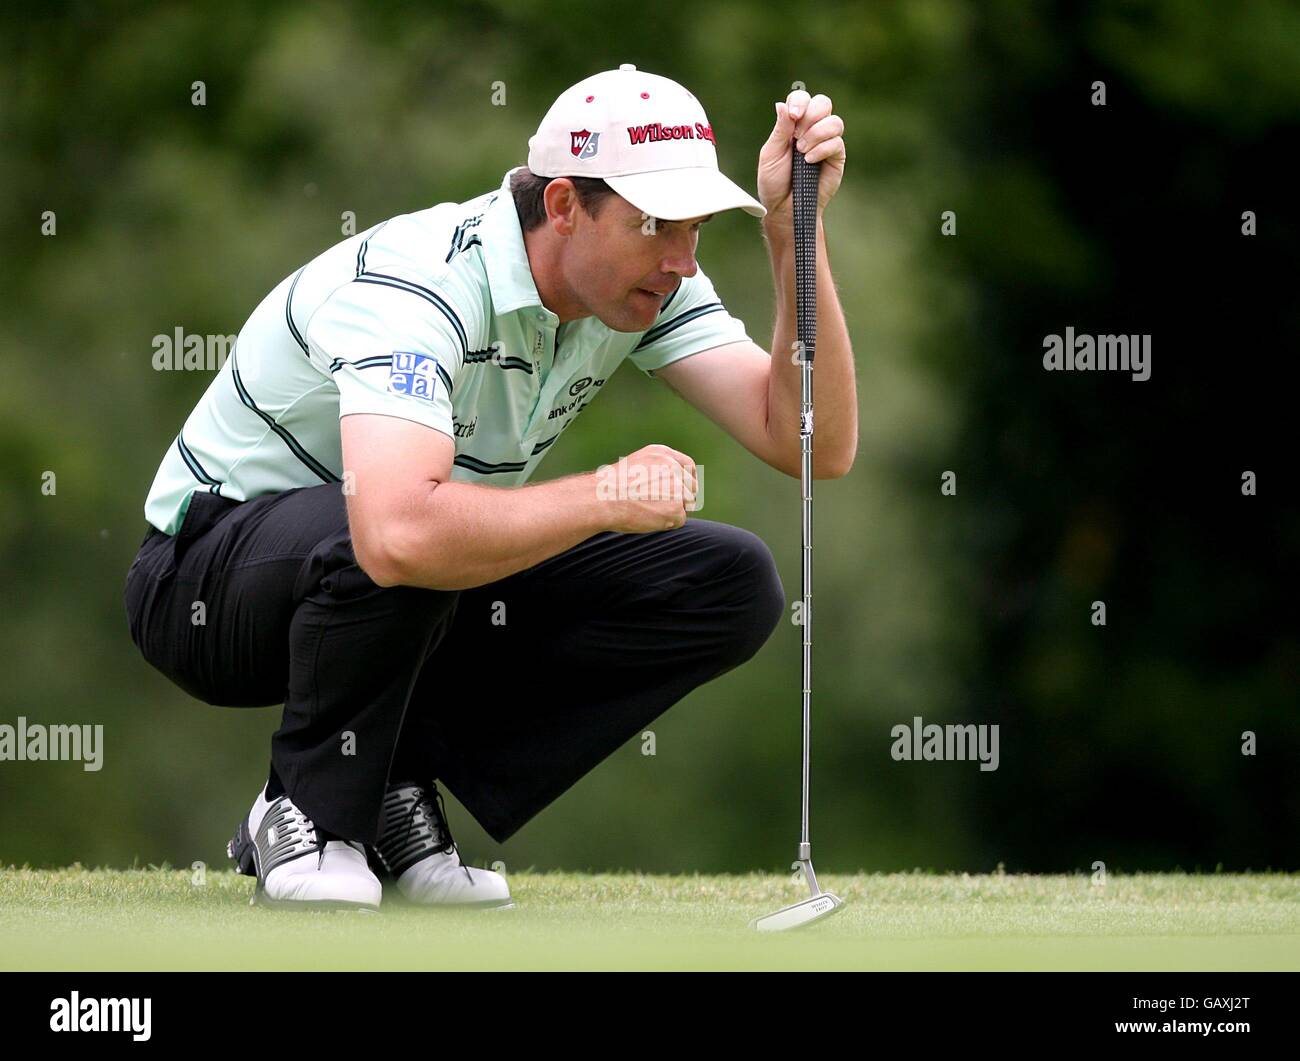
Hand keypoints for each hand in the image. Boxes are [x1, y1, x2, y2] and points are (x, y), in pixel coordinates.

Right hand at [595, 444, 698, 531]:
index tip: (684, 490)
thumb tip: (671, 487)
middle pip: (690, 487)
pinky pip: (679, 520)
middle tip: (661, 508)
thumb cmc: (611, 487)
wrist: (601, 499)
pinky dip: (667, 524)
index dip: (687, 480)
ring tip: (647, 511)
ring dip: (671, 512)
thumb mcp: (636, 466)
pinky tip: (648, 518)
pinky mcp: (675, 507)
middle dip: (681, 499)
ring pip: (685, 505)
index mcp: (662, 453)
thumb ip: (657, 470)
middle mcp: (672, 467)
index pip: (688, 465)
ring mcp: (676, 487)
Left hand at [757, 88, 845, 227]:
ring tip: (802, 151)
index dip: (800, 101)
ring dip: (816, 133)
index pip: (802, 99)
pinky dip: (822, 148)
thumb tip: (782, 104)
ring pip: (834, 121)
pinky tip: (809, 161)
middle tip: (797, 135)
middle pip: (823, 103)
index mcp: (794, 125)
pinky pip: (837, 143)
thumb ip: (780, 130)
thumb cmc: (774, 183)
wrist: (784, 209)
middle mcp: (812, 130)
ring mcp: (826, 143)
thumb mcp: (770, 154)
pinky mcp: (836, 158)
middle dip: (811, 115)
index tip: (792, 115)